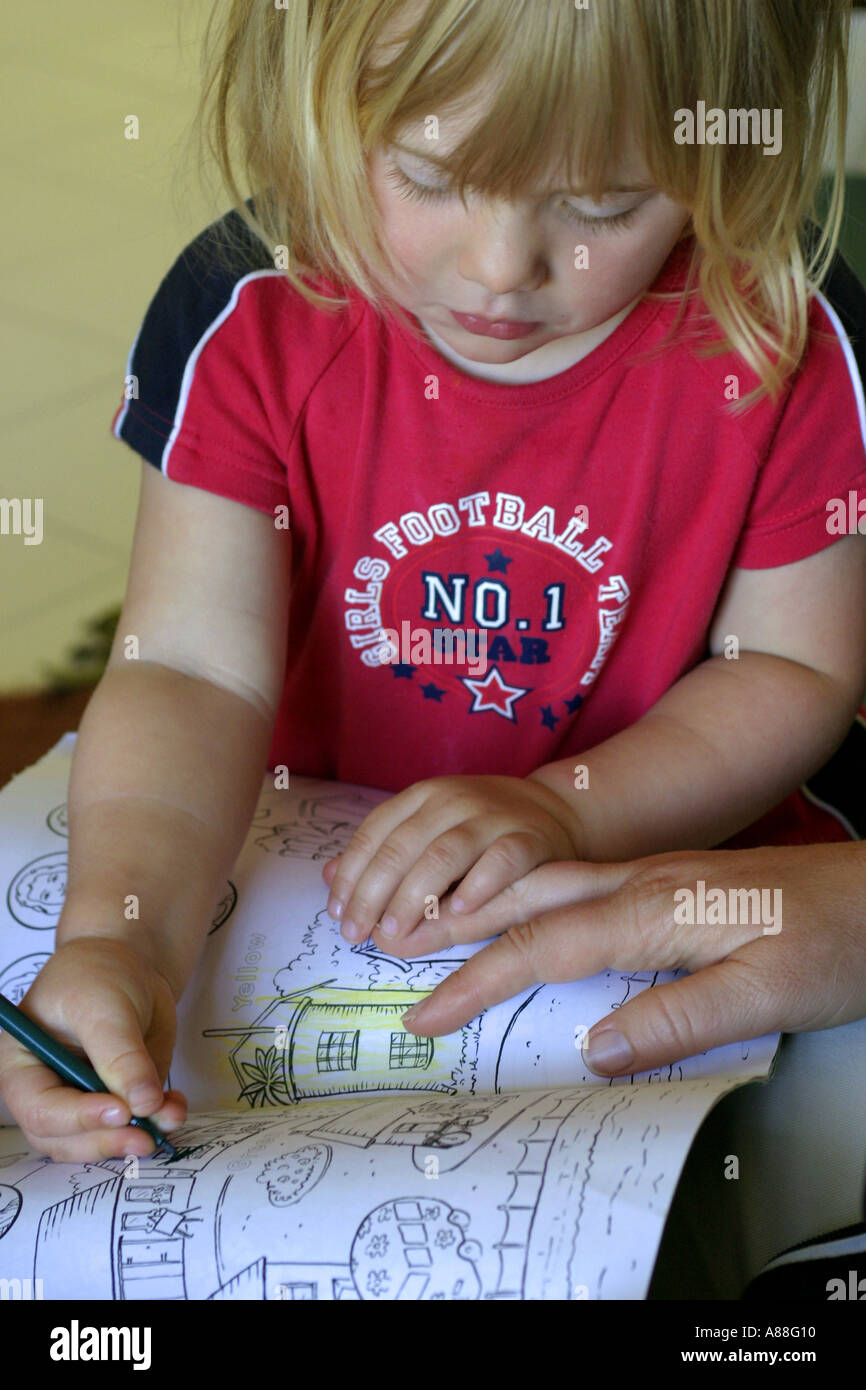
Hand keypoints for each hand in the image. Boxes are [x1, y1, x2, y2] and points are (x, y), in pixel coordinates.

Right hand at [0, 936, 186, 1160]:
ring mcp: (81, 1099)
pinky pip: (131, 1127)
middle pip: (63, 1137)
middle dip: (106, 1139)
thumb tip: (144, 1105)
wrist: (130, 963)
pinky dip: (156, 1123)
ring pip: (96, 1142)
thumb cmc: (100, 974)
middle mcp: (46, 1090)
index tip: (120, 1111)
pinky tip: (174, 1109)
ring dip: (132, 1138)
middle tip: (146, 1135)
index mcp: (23, 1064)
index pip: (39, 1107)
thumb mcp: (106, 1007)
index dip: (77, 1117)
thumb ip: (122, 1056)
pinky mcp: (116, 1100)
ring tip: (169, 1119)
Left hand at [321, 774, 582, 944]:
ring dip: (415, 895)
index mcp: (422, 797)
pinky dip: (479, 884)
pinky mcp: (528, 838)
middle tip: (357, 933)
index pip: (374, 833)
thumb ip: (383, 853)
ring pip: (445, 853)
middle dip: (373, 892)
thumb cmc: (481, 829)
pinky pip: (501, 859)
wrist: (555, 811)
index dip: (351, 874)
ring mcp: (491, 817)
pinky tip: (460, 910)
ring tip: (395, 932)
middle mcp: (453, 800)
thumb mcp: (428, 829)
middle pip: (402, 846)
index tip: (337, 913)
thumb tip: (326, 877)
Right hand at [392, 843, 865, 1075]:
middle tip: (397, 949)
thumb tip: (591, 1048)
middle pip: (528, 901)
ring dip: (488, 906)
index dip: (477, 983)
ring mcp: (658, 878)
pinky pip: (579, 887)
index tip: (424, 1016)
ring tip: (437, 923)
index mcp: (654, 909)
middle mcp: (643, 884)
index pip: (543, 948)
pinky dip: (532, 902)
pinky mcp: (675, 884)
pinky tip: (531, 913)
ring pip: (550, 887)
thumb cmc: (839, 937)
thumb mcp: (769, 990)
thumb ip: (677, 1016)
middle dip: (458, 928)